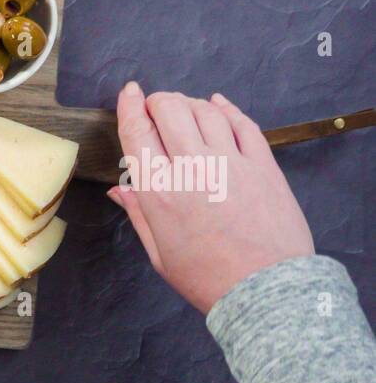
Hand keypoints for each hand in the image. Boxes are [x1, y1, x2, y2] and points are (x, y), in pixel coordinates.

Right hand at [108, 82, 314, 313]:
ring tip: (184, 108)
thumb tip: (119, 191)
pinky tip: (218, 105)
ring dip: (189, 102)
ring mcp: (230, 163)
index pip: (137, 133)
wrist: (263, 289)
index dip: (129, 106)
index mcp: (159, 194)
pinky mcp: (262, 164)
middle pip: (170, 110)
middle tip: (156, 105)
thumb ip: (139, 214)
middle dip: (158, 100)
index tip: (128, 93)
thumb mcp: (160, 253)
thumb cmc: (208, 278)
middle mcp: (192, 170)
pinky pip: (242, 122)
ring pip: (204, 111)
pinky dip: (226, 108)